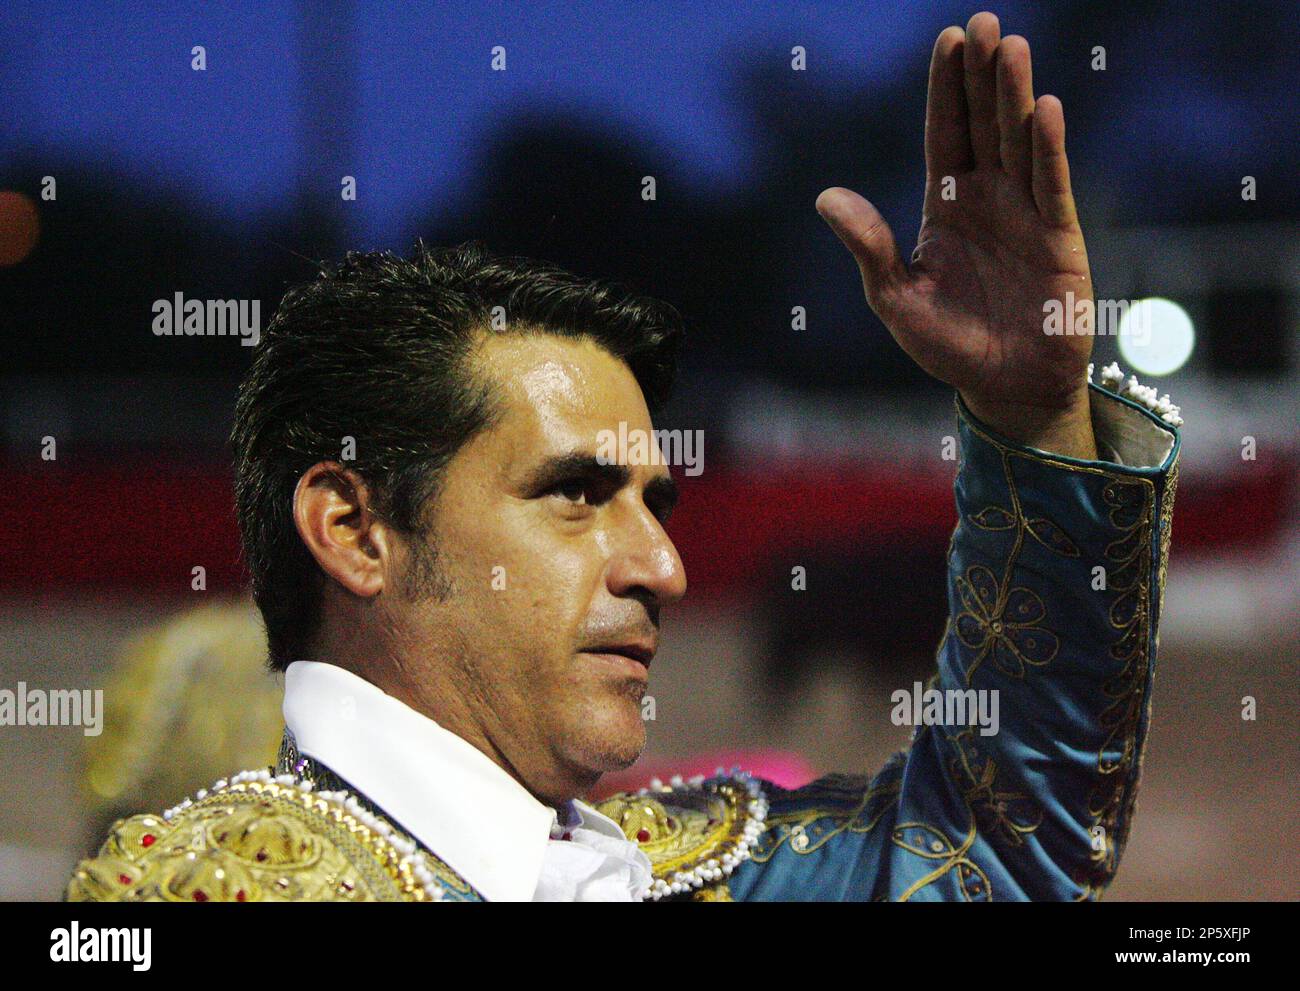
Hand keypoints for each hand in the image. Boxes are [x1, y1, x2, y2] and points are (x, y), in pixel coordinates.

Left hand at [817, 12, 1096, 458]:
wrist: (1003, 388)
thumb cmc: (948, 344)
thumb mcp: (895, 298)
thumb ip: (868, 247)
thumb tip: (825, 195)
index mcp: (947, 204)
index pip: (946, 134)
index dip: (946, 89)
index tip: (947, 39)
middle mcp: (989, 198)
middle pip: (985, 123)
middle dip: (982, 75)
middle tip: (982, 22)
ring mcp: (1026, 213)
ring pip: (1020, 143)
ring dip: (1015, 97)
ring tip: (1010, 46)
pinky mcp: (1059, 238)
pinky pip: (1052, 186)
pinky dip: (1049, 149)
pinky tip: (1045, 109)